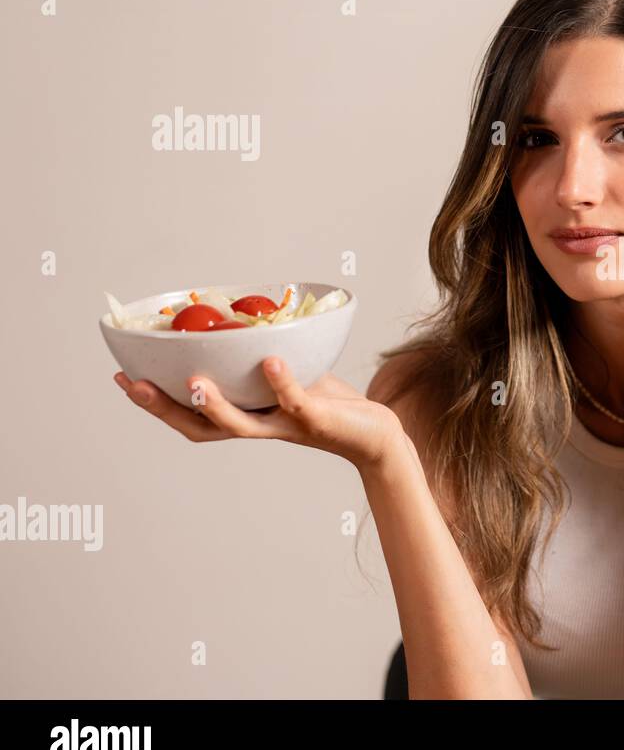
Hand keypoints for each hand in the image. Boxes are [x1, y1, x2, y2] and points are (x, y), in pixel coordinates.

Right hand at [113, 357, 405, 468]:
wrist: (375, 433)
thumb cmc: (328, 402)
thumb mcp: (288, 375)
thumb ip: (260, 355)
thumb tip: (233, 317)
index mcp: (245, 417)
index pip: (188, 414)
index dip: (153, 400)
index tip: (122, 376)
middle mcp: (258, 427)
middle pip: (199, 426)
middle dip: (163, 407)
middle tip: (132, 384)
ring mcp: (285, 427)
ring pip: (240, 425)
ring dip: (213, 405)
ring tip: (192, 381)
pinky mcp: (316, 421)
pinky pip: (295, 402)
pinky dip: (282, 384)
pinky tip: (271, 362)